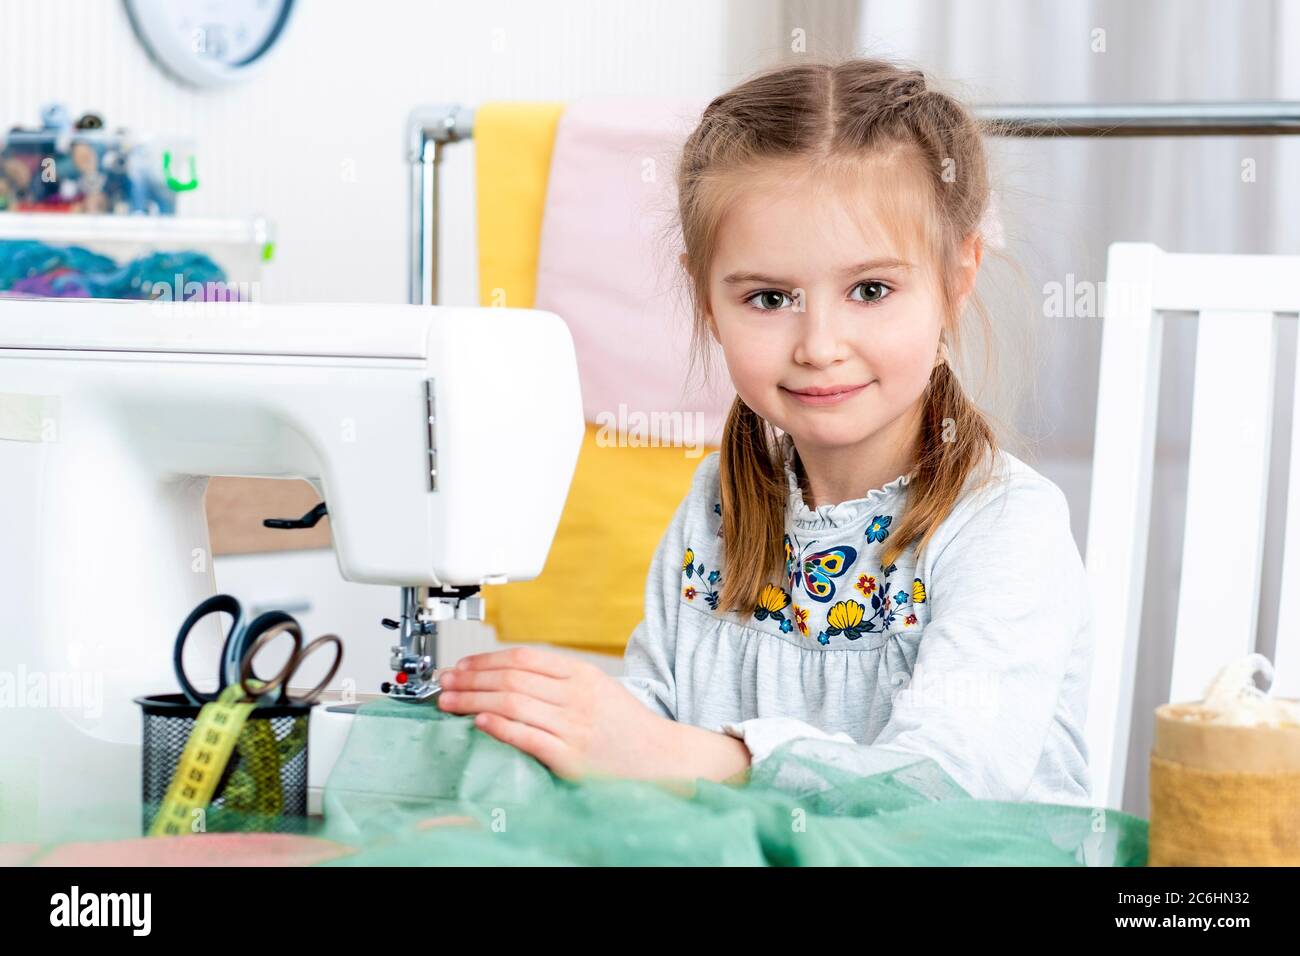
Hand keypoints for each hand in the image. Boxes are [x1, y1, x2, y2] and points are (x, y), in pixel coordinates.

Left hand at [435, 646, 681, 780]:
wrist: (659, 757)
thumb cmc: (625, 724)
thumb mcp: (597, 687)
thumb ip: (558, 679)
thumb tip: (507, 674)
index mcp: (581, 674)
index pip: (523, 658)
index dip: (485, 660)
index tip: (461, 666)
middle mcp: (576, 696)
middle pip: (511, 678)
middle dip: (470, 679)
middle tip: (445, 682)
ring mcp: (573, 726)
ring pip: (512, 704)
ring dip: (473, 701)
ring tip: (450, 702)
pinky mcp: (570, 756)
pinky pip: (527, 736)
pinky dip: (499, 727)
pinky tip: (479, 723)